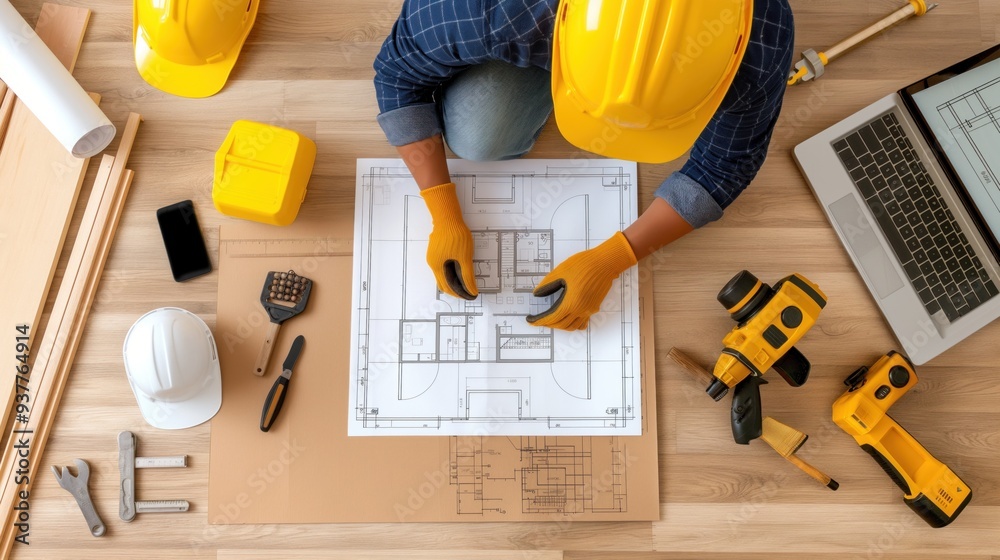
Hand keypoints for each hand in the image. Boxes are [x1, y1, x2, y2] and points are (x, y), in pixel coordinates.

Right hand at [420, 182, 478, 299]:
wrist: (448, 217)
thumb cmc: (455, 236)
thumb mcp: (465, 257)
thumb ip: (468, 275)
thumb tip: (472, 289)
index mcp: (437, 267)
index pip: (448, 287)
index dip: (460, 294)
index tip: (471, 296)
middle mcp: (433, 263)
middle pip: (444, 283)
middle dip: (457, 290)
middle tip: (470, 292)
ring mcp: (433, 257)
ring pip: (443, 275)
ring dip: (454, 281)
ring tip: (467, 283)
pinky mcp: (437, 251)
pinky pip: (443, 267)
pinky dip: (451, 272)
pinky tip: (461, 270)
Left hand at [526, 232, 636, 329]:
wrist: (605, 262)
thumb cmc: (584, 264)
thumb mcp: (560, 272)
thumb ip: (547, 285)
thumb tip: (537, 293)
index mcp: (571, 303)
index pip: (552, 318)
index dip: (540, 320)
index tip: (531, 320)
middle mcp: (581, 310)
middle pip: (562, 325)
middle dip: (548, 324)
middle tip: (539, 319)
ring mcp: (589, 310)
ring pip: (573, 326)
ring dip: (561, 325)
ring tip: (552, 319)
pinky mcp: (594, 306)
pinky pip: (583, 322)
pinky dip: (574, 323)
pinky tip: (569, 317)